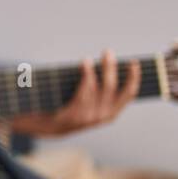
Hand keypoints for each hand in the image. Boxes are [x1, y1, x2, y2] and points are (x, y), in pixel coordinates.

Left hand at [12, 49, 139, 137]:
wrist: (43, 126)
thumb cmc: (67, 107)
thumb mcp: (88, 101)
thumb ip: (99, 89)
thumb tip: (109, 63)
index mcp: (110, 114)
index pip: (129, 95)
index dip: (133, 78)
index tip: (134, 62)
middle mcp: (102, 117)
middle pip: (112, 88)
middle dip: (111, 68)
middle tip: (108, 52)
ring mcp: (88, 119)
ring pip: (98, 88)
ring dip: (97, 69)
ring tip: (92, 56)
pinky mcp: (73, 116)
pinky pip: (84, 92)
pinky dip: (86, 75)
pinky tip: (84, 63)